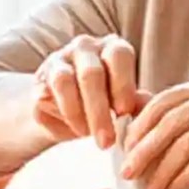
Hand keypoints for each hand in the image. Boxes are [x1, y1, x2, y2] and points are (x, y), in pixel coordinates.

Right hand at [32, 34, 146, 149]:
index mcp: (113, 47)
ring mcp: (59, 59)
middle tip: (106, 141)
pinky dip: (58, 116)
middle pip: (91, 73)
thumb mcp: (123, 104)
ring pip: (64, 82)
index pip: (119, 56)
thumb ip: (136, 104)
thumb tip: (149, 110)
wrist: (66, 112)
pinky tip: (70, 129)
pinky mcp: (39, 79)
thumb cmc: (105, 104)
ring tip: (86, 135)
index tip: (124, 113)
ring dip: (76, 114)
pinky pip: (44, 96)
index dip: (122, 85)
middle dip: (99, 111)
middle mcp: (86, 47)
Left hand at [120, 74, 188, 188]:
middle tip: (128, 172)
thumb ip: (181, 110)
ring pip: (183, 146)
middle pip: (168, 124)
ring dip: (161, 170)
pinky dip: (182, 179)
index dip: (139, 126)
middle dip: (143, 151)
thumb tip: (134, 109)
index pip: (162, 102)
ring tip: (149, 187)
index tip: (126, 147)